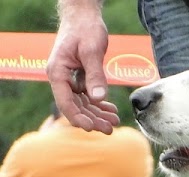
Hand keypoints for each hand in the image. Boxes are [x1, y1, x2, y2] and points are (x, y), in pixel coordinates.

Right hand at [47, 6, 119, 133]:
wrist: (84, 17)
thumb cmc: (85, 30)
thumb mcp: (92, 51)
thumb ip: (95, 75)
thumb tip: (98, 99)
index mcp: (57, 72)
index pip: (65, 102)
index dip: (78, 117)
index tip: (92, 128)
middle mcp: (61, 78)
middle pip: (75, 106)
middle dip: (92, 119)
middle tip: (111, 129)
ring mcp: (69, 78)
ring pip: (82, 103)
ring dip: (97, 114)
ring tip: (114, 122)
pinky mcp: (79, 77)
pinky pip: (87, 95)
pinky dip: (99, 104)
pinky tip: (111, 110)